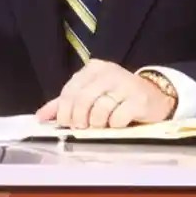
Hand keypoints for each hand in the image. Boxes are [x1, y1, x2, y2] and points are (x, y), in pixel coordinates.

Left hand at [34, 60, 174, 128]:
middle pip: (83, 99)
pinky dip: (114, 125)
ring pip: (100, 110)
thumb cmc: (117, 96)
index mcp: (93, 69)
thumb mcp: (91, 94)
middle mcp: (109, 73)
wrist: (155, 96)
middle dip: (78, 119)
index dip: (64, 110)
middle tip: (82, 127)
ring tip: (101, 125)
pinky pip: (118, 118)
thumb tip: (40, 117)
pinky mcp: (139, 99)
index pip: (70, 90)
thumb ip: (65, 104)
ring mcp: (125, 85)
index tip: (65, 123)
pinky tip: (117, 124)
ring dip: (97, 123)